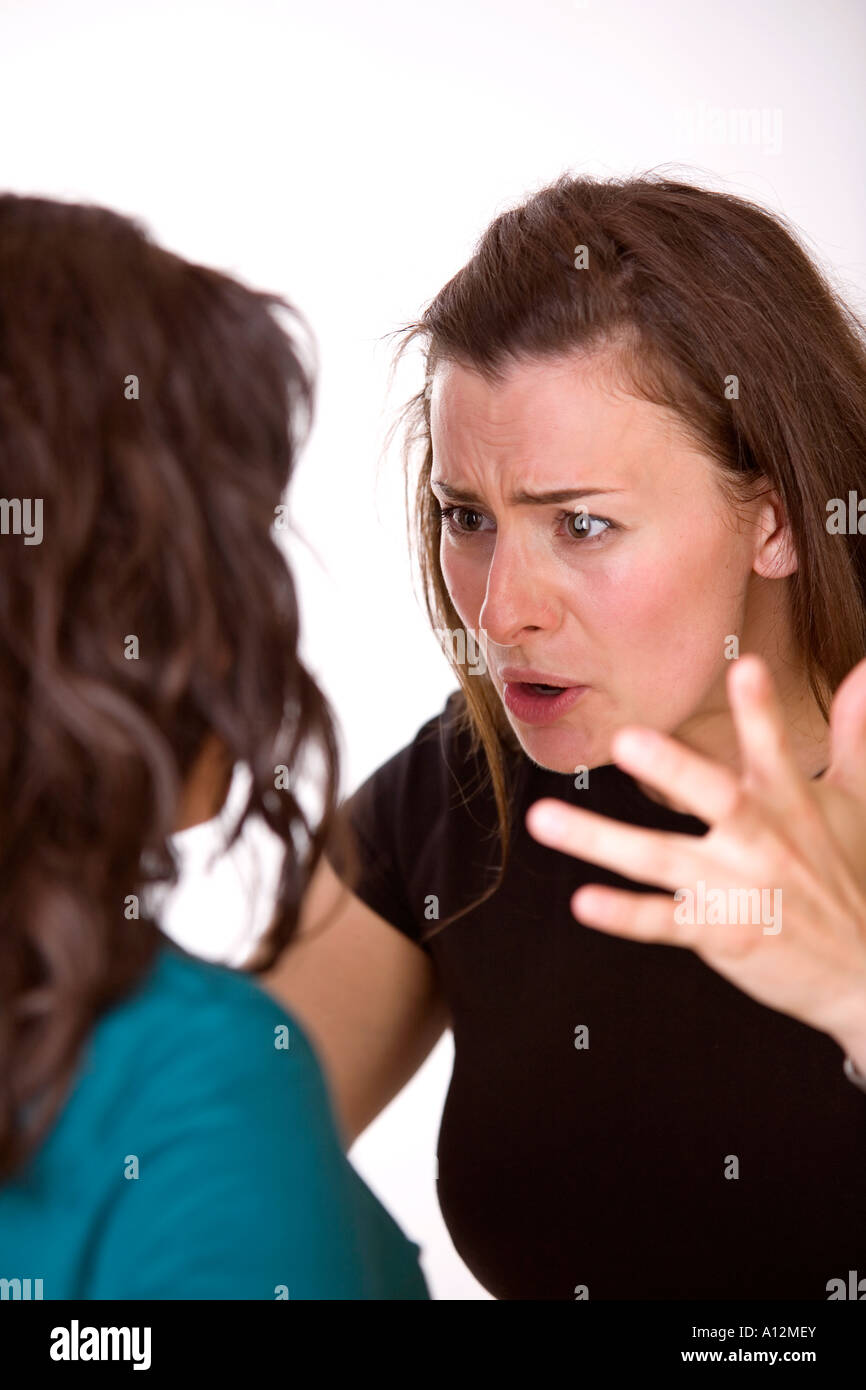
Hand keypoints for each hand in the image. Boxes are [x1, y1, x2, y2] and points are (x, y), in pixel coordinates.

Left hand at [525, 654, 865, 1067]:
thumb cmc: (853, 871)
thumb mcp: (858, 799)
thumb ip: (852, 732)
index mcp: (793, 805)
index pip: (775, 750)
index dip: (761, 710)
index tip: (745, 667)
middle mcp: (764, 843)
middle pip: (717, 799)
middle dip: (675, 769)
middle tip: (628, 740)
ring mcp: (739, 891)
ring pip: (661, 860)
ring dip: (600, 840)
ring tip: (544, 819)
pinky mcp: (723, 935)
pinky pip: (664, 923)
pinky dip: (625, 915)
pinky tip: (584, 902)